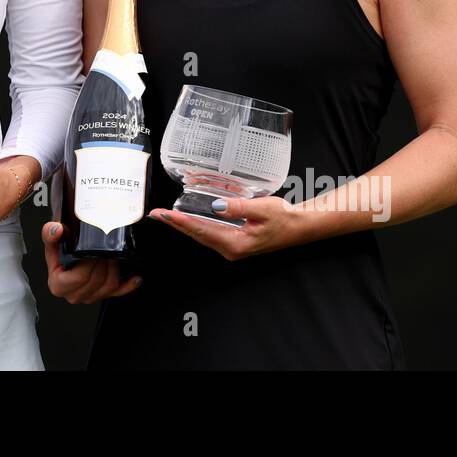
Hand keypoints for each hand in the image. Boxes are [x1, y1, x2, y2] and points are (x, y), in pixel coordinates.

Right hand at [41, 222, 141, 303]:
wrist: (63, 260)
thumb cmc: (58, 253)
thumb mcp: (51, 243)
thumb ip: (50, 235)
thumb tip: (55, 229)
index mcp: (58, 285)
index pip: (80, 278)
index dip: (89, 264)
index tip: (93, 250)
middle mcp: (74, 295)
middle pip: (97, 281)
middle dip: (104, 263)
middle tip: (107, 247)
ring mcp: (89, 297)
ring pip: (109, 286)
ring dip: (115, 269)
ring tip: (114, 253)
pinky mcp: (102, 296)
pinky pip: (119, 293)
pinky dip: (128, 285)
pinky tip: (135, 277)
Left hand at [150, 196, 304, 260]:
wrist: (301, 227)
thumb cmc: (285, 218)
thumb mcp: (263, 208)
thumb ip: (238, 207)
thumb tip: (216, 206)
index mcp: (235, 244)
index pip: (201, 231)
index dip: (181, 221)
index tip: (164, 214)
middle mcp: (230, 249)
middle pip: (197, 235)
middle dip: (175, 224)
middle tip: (155, 214)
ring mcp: (232, 247)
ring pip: (202, 235)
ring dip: (183, 225)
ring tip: (165, 216)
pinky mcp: (235, 242)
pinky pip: (210, 234)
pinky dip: (196, 226)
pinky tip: (187, 220)